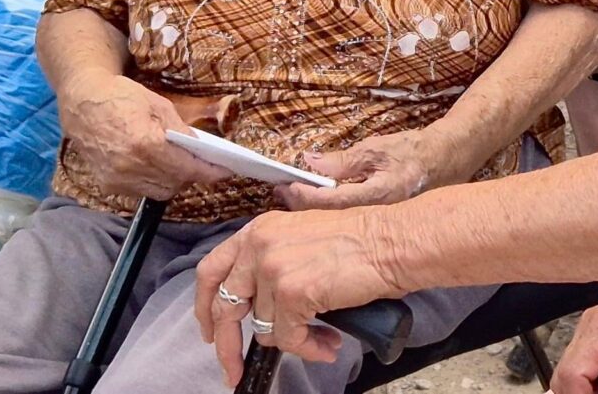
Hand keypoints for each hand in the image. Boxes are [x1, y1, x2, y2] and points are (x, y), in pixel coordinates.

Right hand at [56, 72, 215, 199]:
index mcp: (145, 144)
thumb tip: (200, 149)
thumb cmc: (120, 96)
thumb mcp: (158, 105)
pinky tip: (157, 166)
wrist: (81, 102)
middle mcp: (130, 167)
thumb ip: (181, 131)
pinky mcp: (108, 185)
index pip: (187, 168)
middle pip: (175, 183)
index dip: (210, 172)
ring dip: (175, 180)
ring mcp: (117, 179)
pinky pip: (141, 191)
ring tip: (181, 164)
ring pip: (160, 191)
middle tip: (204, 163)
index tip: (226, 171)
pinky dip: (154, 182)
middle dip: (193, 175)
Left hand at [195, 208, 400, 381]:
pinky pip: (289, 338)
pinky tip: (329, 345)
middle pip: (224, 306)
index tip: (210, 330)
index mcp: (258, 230)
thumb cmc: (359, 242)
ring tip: (321, 343)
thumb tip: (259, 307)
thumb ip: (271, 262)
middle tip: (234, 368)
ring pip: (263, 327)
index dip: (205, 306)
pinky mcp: (291, 292)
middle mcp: (258, 246)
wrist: (391, 242)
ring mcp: (272, 269)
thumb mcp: (300, 238)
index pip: (211, 270)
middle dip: (227, 345)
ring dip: (293, 342)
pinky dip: (309, 348)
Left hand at [278, 130, 457, 211]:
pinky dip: (327, 217)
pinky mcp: (379, 226)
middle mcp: (379, 217)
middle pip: (329, 220)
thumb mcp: (378, 149)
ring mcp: (380, 225)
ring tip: (293, 198)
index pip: (331, 201)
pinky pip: (346, 225)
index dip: (305, 195)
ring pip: (336, 225)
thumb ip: (344, 160)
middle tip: (282, 193)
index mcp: (378, 195)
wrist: (447, 161)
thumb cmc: (415, 152)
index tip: (286, 186)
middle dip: (301, 207)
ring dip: (311, 213)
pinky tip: (316, 208)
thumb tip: (311, 163)